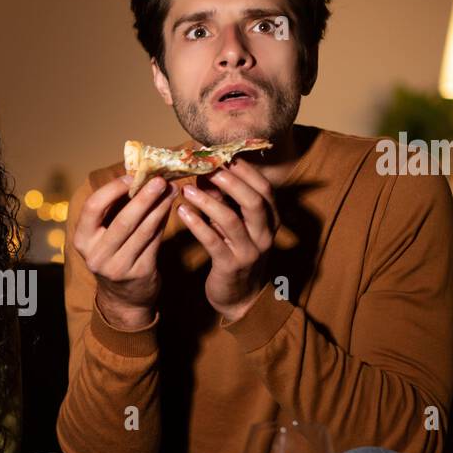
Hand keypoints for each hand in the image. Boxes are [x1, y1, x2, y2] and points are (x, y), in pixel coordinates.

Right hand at [72, 174, 179, 329]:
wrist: (123, 297)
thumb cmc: (114, 254)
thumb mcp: (103, 236)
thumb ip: (114, 209)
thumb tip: (138, 175)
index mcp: (82, 240)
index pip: (93, 208)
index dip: (112, 189)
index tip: (131, 176)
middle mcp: (96, 255)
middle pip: (123, 220)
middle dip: (144, 197)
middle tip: (160, 180)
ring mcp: (118, 267)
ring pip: (143, 230)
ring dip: (160, 207)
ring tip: (171, 190)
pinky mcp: (140, 273)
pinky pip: (155, 242)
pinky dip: (164, 222)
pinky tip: (171, 208)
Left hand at [175, 157, 279, 322]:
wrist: (240, 298)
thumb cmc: (234, 253)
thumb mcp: (235, 224)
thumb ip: (226, 200)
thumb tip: (207, 170)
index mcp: (270, 220)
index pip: (264, 188)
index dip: (244, 170)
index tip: (221, 154)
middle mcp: (265, 234)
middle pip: (254, 200)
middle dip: (230, 180)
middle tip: (206, 166)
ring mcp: (250, 251)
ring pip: (232, 220)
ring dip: (207, 201)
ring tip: (186, 188)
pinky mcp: (231, 266)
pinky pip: (213, 242)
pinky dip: (197, 224)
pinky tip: (181, 212)